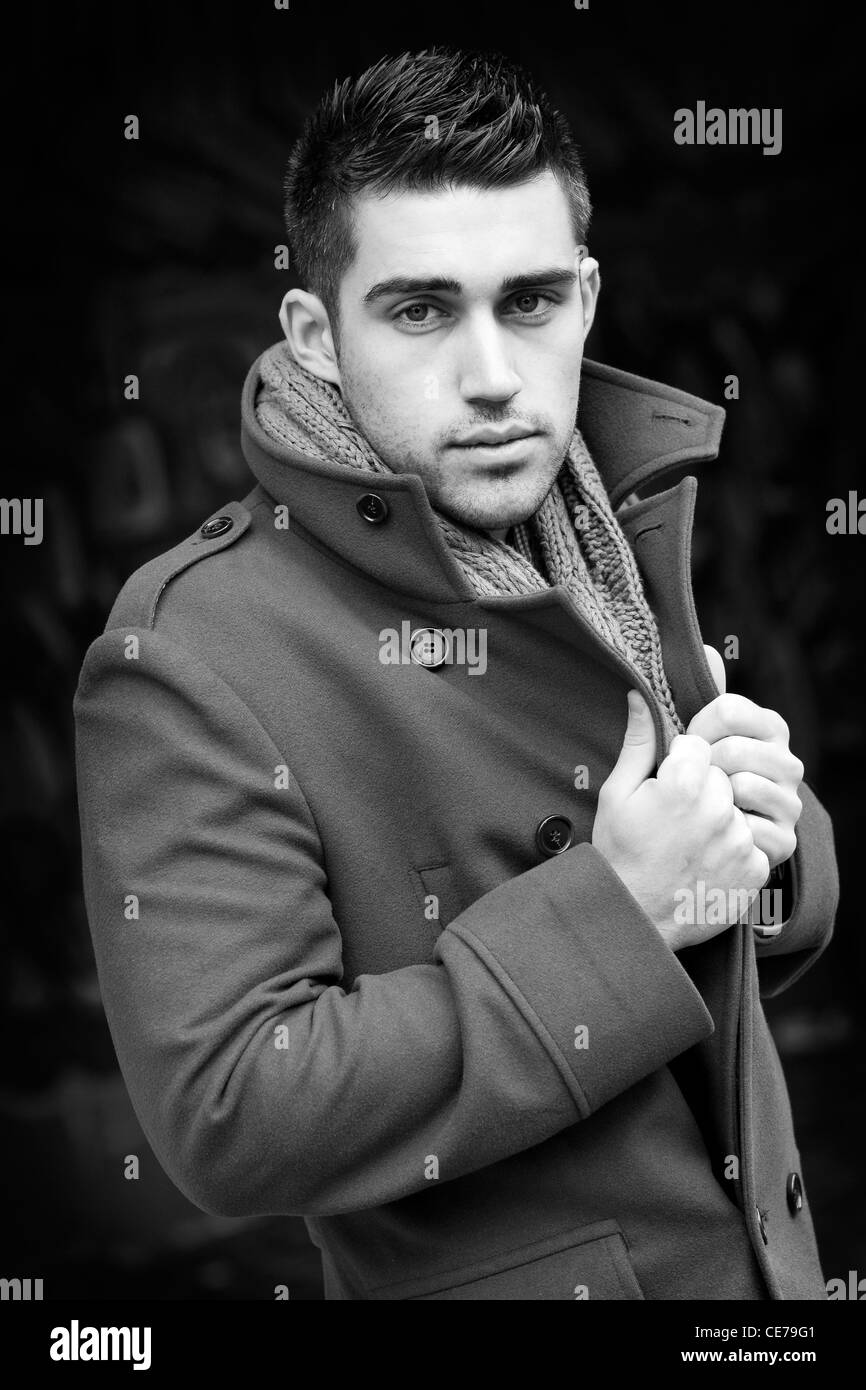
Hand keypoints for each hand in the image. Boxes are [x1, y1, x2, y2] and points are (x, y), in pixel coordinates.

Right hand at [592, 691, 769, 951]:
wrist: (633, 918)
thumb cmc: (618, 853)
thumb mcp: (616, 794)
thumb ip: (638, 742)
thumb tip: (642, 695)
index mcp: (683, 783)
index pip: (697, 746)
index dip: (678, 764)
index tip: (663, 788)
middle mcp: (719, 808)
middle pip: (722, 774)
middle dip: (702, 789)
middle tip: (674, 819)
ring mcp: (739, 840)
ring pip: (738, 806)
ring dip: (720, 818)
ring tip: (689, 842)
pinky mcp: (754, 867)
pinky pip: (752, 840)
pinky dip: (734, 849)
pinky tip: (705, 861)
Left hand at [686, 648, 803, 870]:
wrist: (690, 848)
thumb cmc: (687, 784)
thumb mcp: (683, 743)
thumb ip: (686, 703)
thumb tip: (695, 656)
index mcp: (766, 728)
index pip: (729, 709)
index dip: (698, 726)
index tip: (686, 742)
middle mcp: (787, 762)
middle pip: (736, 748)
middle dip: (702, 764)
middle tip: (691, 779)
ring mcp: (790, 802)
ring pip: (744, 786)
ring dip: (713, 796)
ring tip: (704, 803)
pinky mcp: (785, 841)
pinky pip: (750, 828)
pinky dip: (725, 831)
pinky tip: (717, 832)